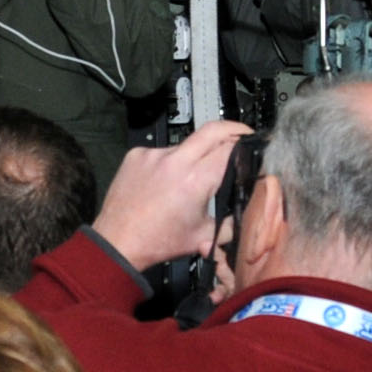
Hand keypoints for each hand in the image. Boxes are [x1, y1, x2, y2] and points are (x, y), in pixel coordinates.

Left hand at [93, 121, 252, 269]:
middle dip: (233, 129)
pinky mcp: (137, 155)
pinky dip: (169, 163)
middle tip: (243, 135)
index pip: (231, 148)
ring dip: (195, 156)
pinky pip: (162, 152)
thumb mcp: (203, 236)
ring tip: (188, 181)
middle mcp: (175, 161)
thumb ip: (229, 223)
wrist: (117, 243)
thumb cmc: (157, 242)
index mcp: (195, 180)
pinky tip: (164, 183)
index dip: (246, 146)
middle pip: (213, 129)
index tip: (254, 147)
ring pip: (186, 144)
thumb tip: (246, 209)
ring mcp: (154, 155)